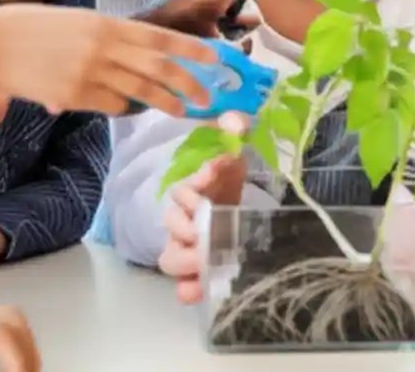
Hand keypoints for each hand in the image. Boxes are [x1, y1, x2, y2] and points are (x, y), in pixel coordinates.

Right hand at [0, 5, 217, 116]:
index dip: (192, 49)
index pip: (160, 36)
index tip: (218, 58)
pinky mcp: (73, 97)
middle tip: (208, 97)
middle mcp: (102, 47)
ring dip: (164, 102)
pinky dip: (122, 107)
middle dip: (188, 84)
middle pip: (158, 68)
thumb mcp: (75, 21)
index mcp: (104, 23)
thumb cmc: (29, 28)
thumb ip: (106, 36)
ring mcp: (88, 74)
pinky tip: (124, 106)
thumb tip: (138, 54)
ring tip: (181, 110)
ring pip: (138, 92)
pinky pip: (110, 106)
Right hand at [158, 113, 248, 303]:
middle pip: (171, 224)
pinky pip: (182, 287)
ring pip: (170, 256)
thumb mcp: (236, 155)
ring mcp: (187, 247)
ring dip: (185, 258)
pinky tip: (196, 291)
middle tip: (205, 231)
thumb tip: (235, 122)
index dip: (193, 188)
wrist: (243, 210)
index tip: (211, 179)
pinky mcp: (197, 272)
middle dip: (186, 227)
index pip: (182, 190)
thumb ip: (235, 130)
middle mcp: (185, 219)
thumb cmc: (231, 182)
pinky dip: (188, 290)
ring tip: (205, 260)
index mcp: (194, 192)